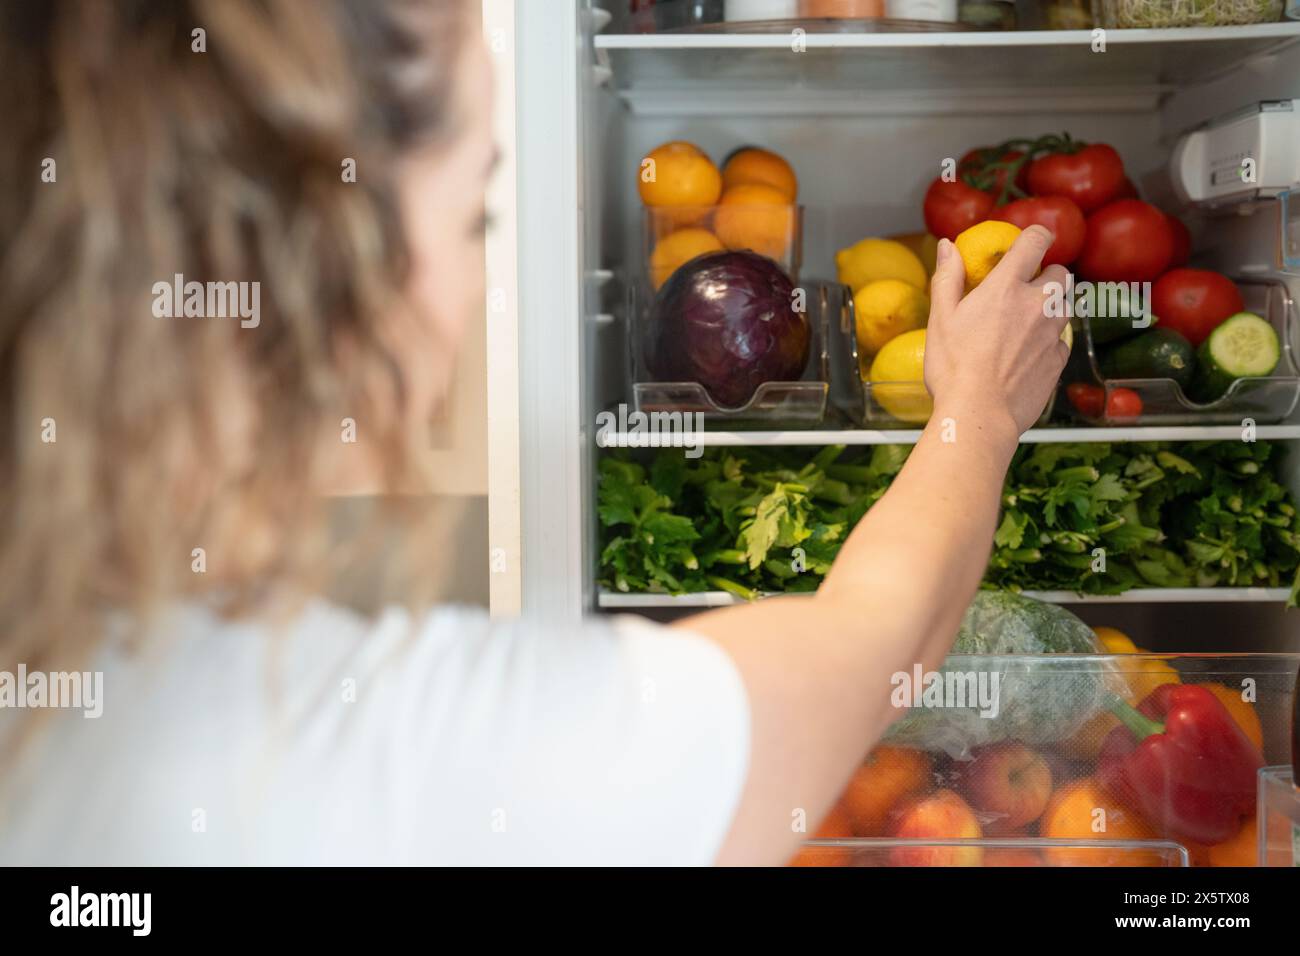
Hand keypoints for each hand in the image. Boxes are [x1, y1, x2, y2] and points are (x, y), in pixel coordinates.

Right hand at [923, 225, 1070, 435]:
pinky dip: (1049, 341)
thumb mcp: (940, 318)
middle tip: (1025, 289)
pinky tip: (1026, 355)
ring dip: (1050, 308)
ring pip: (1065, 306)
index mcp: (1006, 287)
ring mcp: (1052, 333)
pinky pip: (1061, 341)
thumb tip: (947, 247)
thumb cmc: (954, 367)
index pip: (1035, 242)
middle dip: (1048, 275)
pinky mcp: (1058, 360)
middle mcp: (1037, 304)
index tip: (1032, 241)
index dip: (1037, 236)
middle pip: (1061, 273)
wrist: (978, 414)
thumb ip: (948, 277)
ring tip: (1024, 325)